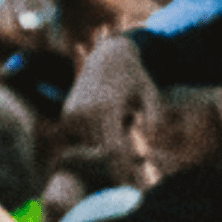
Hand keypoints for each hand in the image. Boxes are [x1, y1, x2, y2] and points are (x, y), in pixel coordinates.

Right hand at [63, 35, 157, 160]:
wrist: (107, 57)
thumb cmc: (134, 77)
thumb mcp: (150, 93)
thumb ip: (154, 117)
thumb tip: (152, 142)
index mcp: (108, 106)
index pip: (113, 148)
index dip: (123, 159)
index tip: (134, 164)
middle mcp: (87, 109)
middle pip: (102, 148)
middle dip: (116, 143)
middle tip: (128, 119)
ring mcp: (75, 111)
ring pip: (92, 144)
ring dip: (104, 137)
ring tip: (115, 112)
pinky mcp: (67, 113)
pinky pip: (82, 137)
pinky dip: (93, 132)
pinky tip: (102, 112)